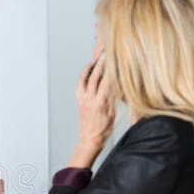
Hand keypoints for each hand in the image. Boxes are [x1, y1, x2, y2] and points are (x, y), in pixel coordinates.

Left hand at [70, 52, 115, 167]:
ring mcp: (82, 100)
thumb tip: (114, 83)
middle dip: (100, 64)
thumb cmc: (103, 129)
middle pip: (95, 77)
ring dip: (90, 68)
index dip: (110, 69)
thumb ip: (112, 97)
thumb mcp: (113, 113)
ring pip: (86, 79)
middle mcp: (90, 100)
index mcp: (101, 103)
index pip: (106, 81)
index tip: (114, 61)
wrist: (90, 139)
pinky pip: (79, 85)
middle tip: (105, 55)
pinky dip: (82, 76)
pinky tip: (86, 70)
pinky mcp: (78, 101)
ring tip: (96, 59)